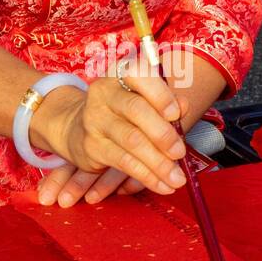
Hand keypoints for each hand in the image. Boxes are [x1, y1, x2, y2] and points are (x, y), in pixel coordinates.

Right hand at [30, 72, 190, 204]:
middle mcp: (103, 94)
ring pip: (132, 141)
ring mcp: (95, 120)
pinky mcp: (92, 147)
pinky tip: (162, 185)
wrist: (78, 127)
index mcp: (120, 75)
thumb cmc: (122, 112)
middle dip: (162, 134)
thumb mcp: (143, 100)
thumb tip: (183, 106)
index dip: (159, 94)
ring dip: (159, 163)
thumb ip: (165, 101)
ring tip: (177, 178)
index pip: (138, 75)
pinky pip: (124, 162)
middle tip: (180, 153)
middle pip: (136, 110)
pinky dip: (147, 176)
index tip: (176, 114)